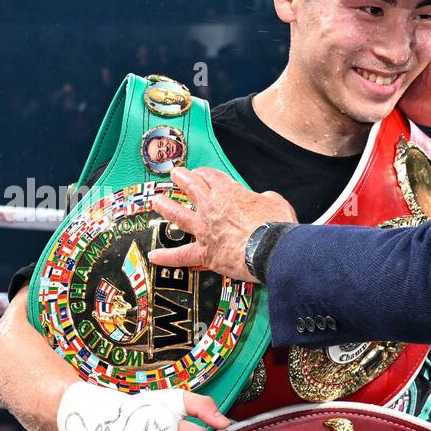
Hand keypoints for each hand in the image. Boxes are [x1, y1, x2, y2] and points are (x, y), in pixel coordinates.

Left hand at [149, 166, 295, 281]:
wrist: (270, 249)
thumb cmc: (276, 225)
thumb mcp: (276, 201)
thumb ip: (264, 198)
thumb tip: (264, 198)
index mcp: (229, 192)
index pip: (212, 177)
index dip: (204, 173)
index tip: (200, 173)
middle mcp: (212, 207)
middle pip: (191, 187)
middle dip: (182, 179)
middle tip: (175, 175)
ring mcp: (204, 230)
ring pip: (179, 215)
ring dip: (166, 207)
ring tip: (157, 202)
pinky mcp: (204, 252)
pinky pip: (181, 255)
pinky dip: (167, 257)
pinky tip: (154, 256)